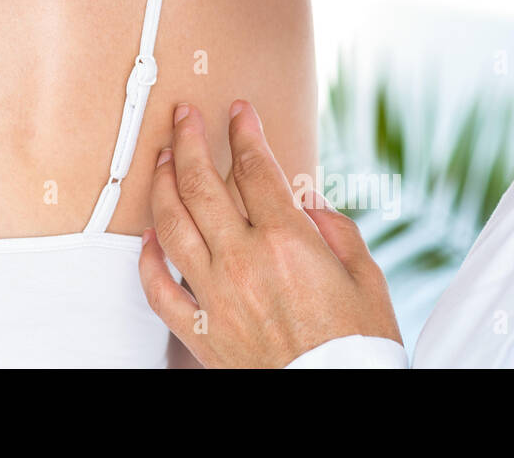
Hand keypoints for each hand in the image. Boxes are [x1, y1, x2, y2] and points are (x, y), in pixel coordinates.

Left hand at [138, 100, 401, 367]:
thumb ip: (335, 229)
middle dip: (188, 140)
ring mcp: (214, 296)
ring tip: (162, 159)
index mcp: (286, 242)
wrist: (337, 400)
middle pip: (200, 184)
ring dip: (162, 183)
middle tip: (183, 116)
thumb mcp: (366, 278)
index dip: (244, 132)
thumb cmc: (358, 348)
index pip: (255, 167)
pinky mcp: (199, 330)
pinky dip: (147, 257)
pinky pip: (157, 288)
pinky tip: (148, 235)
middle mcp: (242, 261)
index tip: (238, 113)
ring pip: (171, 224)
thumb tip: (306, 200)